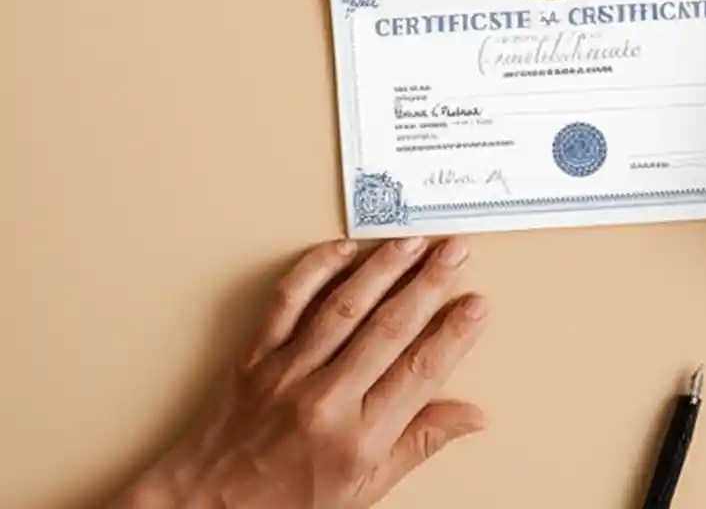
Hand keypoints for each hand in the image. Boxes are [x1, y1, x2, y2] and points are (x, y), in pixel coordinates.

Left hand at [110, 237, 488, 508]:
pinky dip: (316, 269)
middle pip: (389, 328)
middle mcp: (326, 400)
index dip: (454, 333)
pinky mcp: (256, 355)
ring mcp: (287, 372)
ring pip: (345, 306)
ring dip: (384, 268)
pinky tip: (345, 248)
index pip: (420, 371)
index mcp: (360, 438)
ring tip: (414, 242)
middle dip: (429, 284)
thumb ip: (421, 442)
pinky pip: (288, 301)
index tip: (478, 304)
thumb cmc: (289, 501)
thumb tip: (474, 415)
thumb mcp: (366, 489)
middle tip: (456, 252)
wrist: (208, 503)